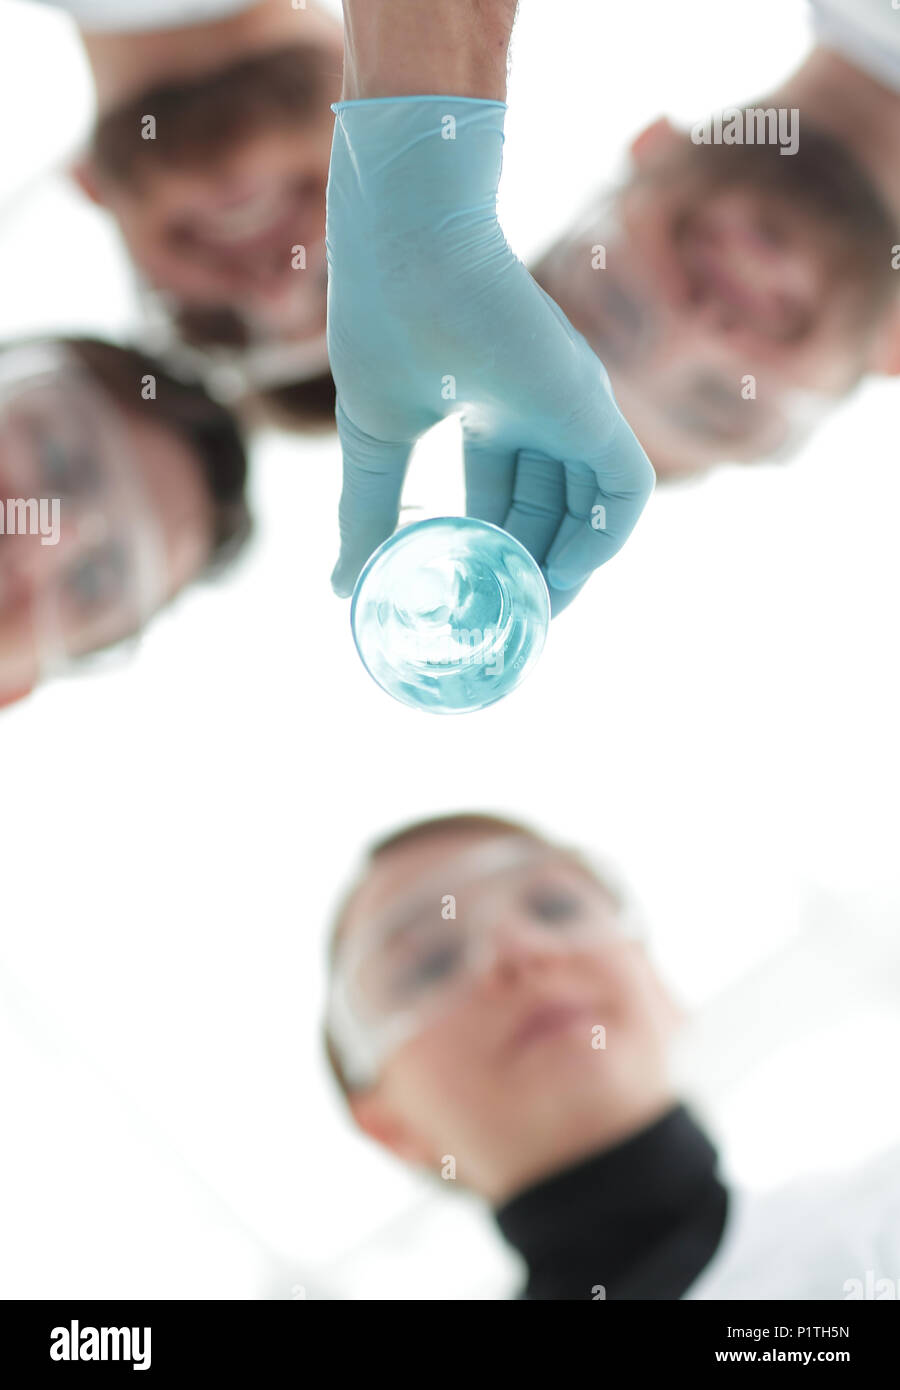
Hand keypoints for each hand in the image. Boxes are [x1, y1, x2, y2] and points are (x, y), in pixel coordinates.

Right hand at [326, 96, 654, 614]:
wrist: (406, 239)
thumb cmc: (384, 320)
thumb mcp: (373, 439)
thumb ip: (367, 511)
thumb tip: (340, 587)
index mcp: (490, 406)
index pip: (506, 494)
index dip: (495, 549)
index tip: (478, 598)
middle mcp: (540, 409)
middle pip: (550, 507)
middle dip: (533, 569)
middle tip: (511, 624)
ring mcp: (571, 406)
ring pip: (592, 506)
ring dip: (569, 568)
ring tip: (535, 618)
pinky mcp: (592, 402)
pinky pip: (625, 489)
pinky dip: (605, 540)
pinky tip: (562, 579)